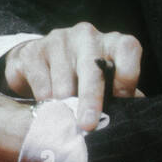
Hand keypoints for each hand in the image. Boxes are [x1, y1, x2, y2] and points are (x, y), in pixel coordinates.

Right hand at [5, 23, 143, 130]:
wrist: (39, 64)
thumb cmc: (82, 79)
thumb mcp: (105, 85)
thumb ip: (118, 98)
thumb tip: (127, 120)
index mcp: (112, 43)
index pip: (128, 49)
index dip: (127, 74)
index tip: (122, 98)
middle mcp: (88, 36)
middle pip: (93, 67)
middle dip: (91, 99)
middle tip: (88, 125)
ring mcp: (59, 40)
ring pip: (64, 83)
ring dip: (64, 107)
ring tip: (64, 120)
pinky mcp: (34, 50)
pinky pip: (41, 84)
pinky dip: (44, 103)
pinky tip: (45, 109)